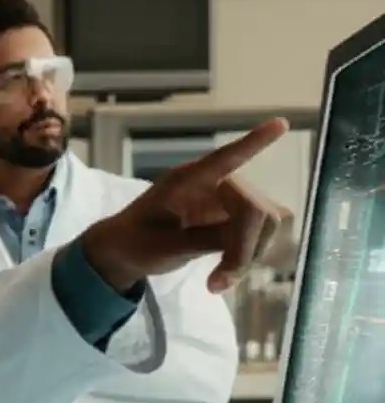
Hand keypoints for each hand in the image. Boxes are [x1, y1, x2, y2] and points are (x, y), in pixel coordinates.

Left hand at [81, 117, 288, 293]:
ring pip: (265, 223)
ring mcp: (224, 203)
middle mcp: (212, 186)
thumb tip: (244, 240)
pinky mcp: (230, 221)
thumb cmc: (133, 243)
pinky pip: (258, 237)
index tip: (280, 122)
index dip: (253, 143)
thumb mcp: (163, 246)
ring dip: (249, 255)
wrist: (122, 253)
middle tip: (221, 279)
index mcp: (186, 181)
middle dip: (247, 245)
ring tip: (218, 281)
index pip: (225, 158)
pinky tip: (222, 277)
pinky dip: (246, 259)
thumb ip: (203, 240)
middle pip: (257, 208)